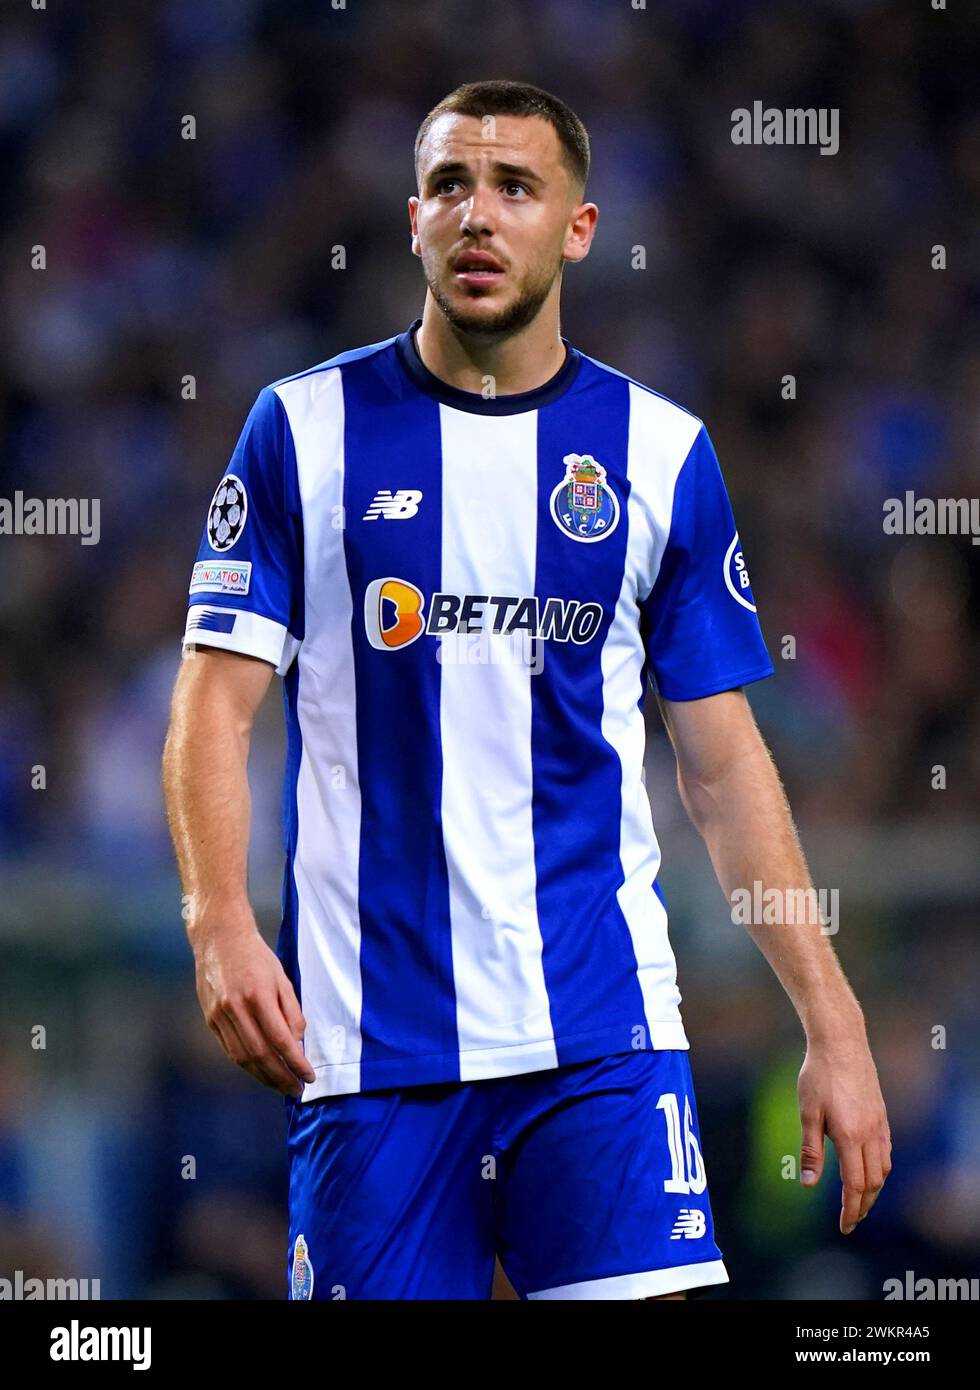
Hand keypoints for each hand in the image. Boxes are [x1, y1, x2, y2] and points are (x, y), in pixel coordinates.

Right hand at [193, 919, 316, 1096]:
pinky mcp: (210, 1019)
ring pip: (242, 1057)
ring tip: (281, 1086)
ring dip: (263, 1077)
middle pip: (260, 1055)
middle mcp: (236, 1008)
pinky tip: (260, 1071)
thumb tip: (298, 1043)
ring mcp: (219, 1015)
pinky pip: (229, 1050)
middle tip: (297, 1090)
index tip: (309, 1076)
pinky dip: (246, 1065)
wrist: (219, 938)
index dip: (295, 1062)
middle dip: (281, 1077)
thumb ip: (291, 1011)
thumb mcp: (282, 978)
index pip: (280, 1039)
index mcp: (258, 995)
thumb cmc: (256, 957)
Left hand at [798, 1031, 891, 1233]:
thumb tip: (807, 1184)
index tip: (844, 1226)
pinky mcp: (882, 1114)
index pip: (855, 1185)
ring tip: (860, 1202)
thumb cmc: (818, 1075)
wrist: (841, 1042)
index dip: (850, 1209)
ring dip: (873, 1190)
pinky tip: (869, 1171)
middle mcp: (870, 1133)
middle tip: (850, 1221)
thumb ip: (810, 1150)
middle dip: (863, 1206)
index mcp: (850, 1136)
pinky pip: (886, 1151)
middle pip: (873, 1182)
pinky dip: (880, 1169)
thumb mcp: (808, 1113)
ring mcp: (880, 1124)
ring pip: (883, 1168)